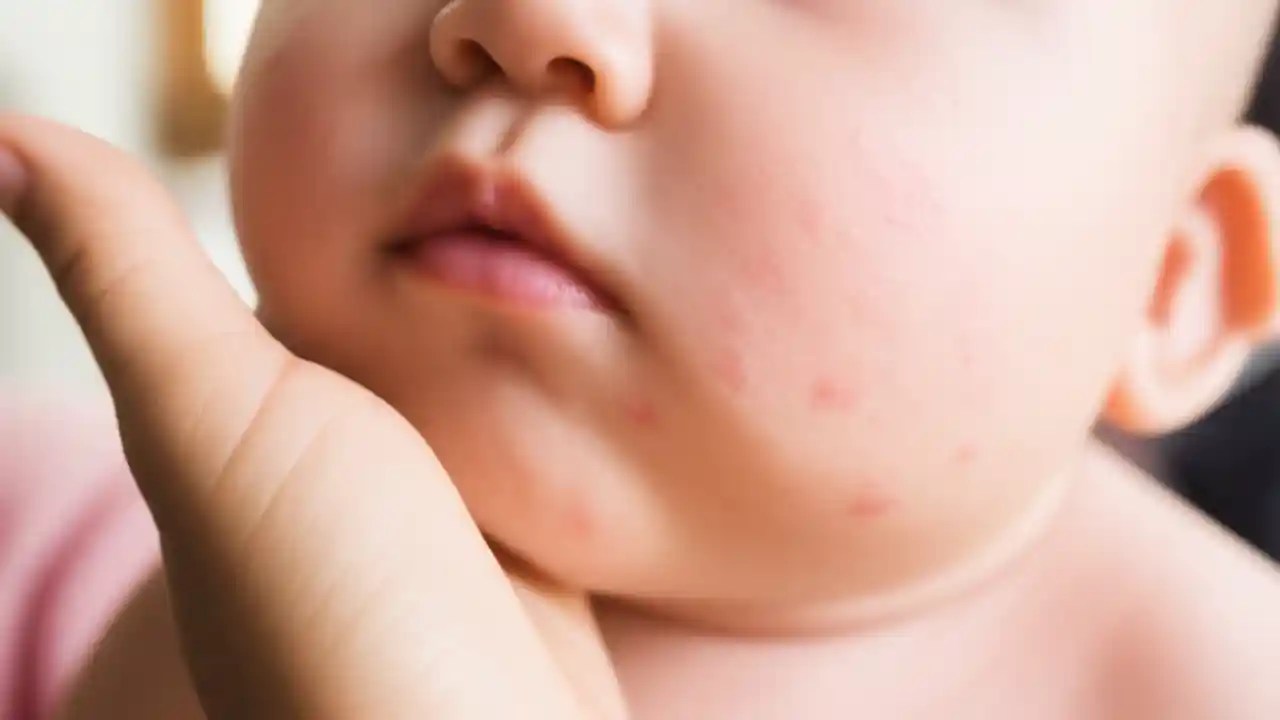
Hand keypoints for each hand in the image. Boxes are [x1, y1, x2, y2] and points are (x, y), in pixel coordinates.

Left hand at [0, 115, 624, 719]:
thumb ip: (131, 280)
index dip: (344, 192)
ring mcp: (443, 492)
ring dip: (513, 305)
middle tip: (498, 168)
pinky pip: (544, 419)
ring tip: (560, 228)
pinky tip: (597, 337)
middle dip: (444, 244)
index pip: (297, 263)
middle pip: (397, 305)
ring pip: (478, 356)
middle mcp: (344, 450)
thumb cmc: (333, 612)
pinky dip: (565, 375)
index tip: (383, 107)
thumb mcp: (216, 416)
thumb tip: (0, 133)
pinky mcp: (528, 527)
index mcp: (252, 410)